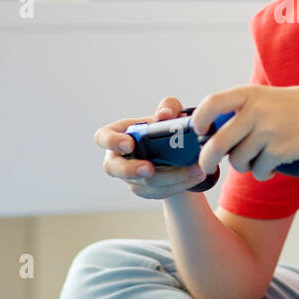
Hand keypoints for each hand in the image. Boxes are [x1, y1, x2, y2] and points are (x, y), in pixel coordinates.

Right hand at [94, 97, 209, 199]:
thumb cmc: (165, 126)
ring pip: (143, 183)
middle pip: (114, 168)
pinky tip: (195, 176)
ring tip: (194, 170)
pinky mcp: (146, 190)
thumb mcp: (170, 112)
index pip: (102, 137)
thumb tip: (164, 116)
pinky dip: (179, 184)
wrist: (176, 148)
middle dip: (131, 170)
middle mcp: (119, 158)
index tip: (130, 144)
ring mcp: (131, 177)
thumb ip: (169, 107)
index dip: (112, 142)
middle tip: (150, 168)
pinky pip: (159, 191)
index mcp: (118, 134)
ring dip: (169, 178)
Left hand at [190, 85, 298, 181]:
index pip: (212, 103)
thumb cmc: (298, 107)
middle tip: (205, 165)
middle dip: (207, 159)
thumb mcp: (267, 97)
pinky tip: (271, 166)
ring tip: (256, 159)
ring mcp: (268, 132)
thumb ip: (242, 111)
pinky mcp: (280, 151)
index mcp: (250, 94)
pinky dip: (261, 173)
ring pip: (238, 160)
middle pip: (218, 142)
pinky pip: (258, 171)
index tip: (199, 131)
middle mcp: (256, 111)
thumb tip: (212, 134)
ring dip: (243, 166)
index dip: (199, 119)